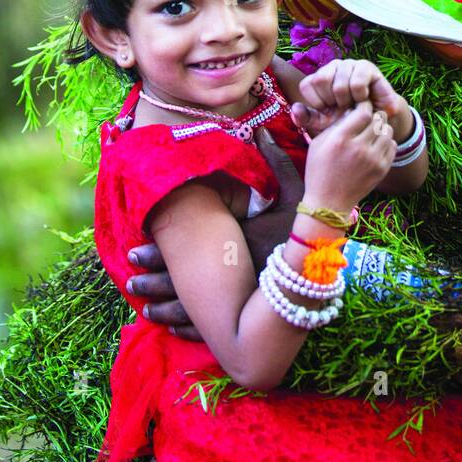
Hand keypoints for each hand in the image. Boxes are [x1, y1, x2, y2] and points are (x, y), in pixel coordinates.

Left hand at [127, 129, 308, 337]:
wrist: (330, 267)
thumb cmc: (308, 231)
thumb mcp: (294, 192)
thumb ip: (274, 162)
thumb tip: (259, 131)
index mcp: (230, 247)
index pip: (184, 251)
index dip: (157, 254)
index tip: (133, 250)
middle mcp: (228, 278)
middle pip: (180, 284)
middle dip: (153, 281)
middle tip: (130, 278)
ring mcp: (236, 304)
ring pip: (189, 311)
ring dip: (163, 306)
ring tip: (140, 302)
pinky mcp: (246, 320)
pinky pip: (210, 330)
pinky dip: (187, 328)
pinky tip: (171, 327)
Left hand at [292, 59, 410, 139]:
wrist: (375, 122)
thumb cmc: (348, 121)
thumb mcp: (324, 124)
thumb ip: (307, 118)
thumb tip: (294, 108)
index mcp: (319, 78)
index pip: (307, 85)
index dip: (317, 102)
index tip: (328, 111)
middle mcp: (332, 67)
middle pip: (321, 79)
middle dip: (331, 100)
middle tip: (342, 109)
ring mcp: (349, 64)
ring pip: (339, 80)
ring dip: (346, 99)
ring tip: (353, 106)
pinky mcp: (366, 67)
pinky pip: (357, 80)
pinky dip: (359, 95)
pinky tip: (363, 100)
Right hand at [303, 99, 396, 210]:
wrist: (329, 202)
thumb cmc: (319, 170)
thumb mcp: (318, 143)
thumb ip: (335, 124)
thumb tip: (352, 109)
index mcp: (341, 139)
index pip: (363, 111)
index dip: (364, 105)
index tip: (361, 106)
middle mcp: (359, 148)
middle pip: (378, 119)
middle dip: (373, 115)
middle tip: (367, 118)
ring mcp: (373, 160)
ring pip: (388, 131)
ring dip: (381, 128)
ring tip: (371, 132)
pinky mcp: (382, 170)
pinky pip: (392, 145)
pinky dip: (386, 142)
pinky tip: (375, 145)